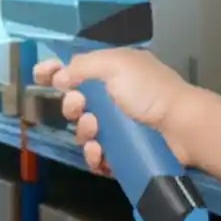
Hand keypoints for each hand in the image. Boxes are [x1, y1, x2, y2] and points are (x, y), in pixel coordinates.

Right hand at [33, 48, 197, 174]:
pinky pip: (96, 155)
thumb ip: (82, 66)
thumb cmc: (149, 90)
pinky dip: (94, 155)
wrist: (181, 126)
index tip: (39, 76)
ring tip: (96, 131)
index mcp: (111, 72)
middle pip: (75, 103)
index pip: (75, 69)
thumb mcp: (115, 65)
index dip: (55, 72)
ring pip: (83, 131)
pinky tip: (99, 153)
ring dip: (83, 131)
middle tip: (80, 107)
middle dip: (71, 106)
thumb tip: (59, 77)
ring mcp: (117, 127)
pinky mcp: (122, 151)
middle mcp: (112, 98)